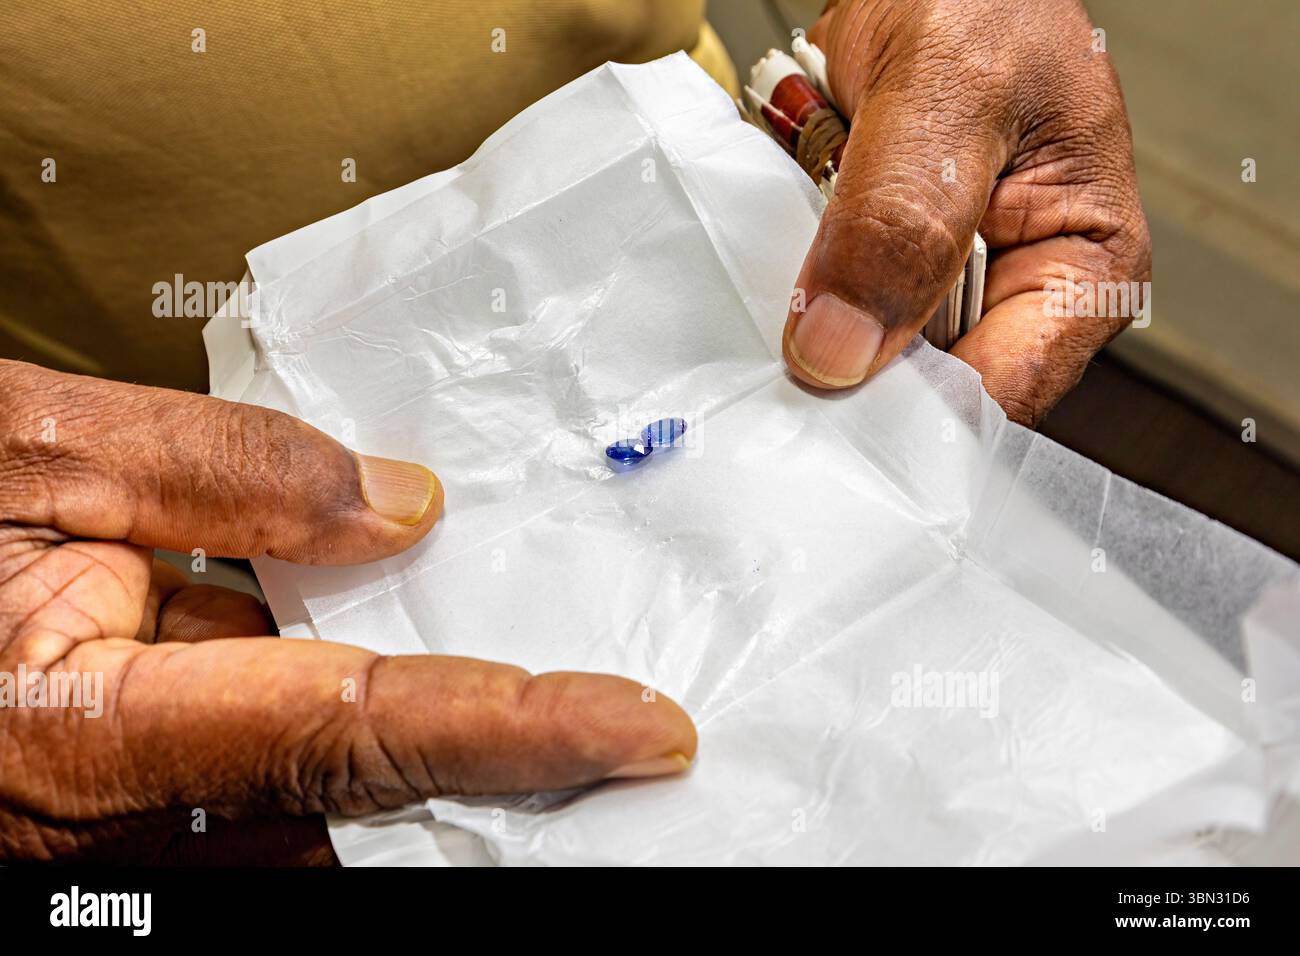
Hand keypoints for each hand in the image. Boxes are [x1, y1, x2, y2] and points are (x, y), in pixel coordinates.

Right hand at [0, 361, 694, 863]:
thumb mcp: (21, 452)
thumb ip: (218, 475)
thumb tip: (400, 507)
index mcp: (81, 729)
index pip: (352, 731)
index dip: (509, 734)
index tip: (639, 728)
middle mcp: (112, 816)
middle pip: (359, 797)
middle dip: (496, 774)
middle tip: (626, 736)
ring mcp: (122, 826)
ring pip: (321, 802)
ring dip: (437, 762)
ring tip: (559, 708)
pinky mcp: (132, 799)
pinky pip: (272, 778)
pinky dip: (354, 736)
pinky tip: (423, 672)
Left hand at [783, 0, 1150, 425]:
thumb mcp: (952, 90)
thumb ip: (902, 216)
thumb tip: (844, 349)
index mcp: (1080, 269)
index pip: (1002, 393)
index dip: (918, 415)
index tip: (834, 410)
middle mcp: (1009, 292)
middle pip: (925, 392)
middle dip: (853, 377)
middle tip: (787, 359)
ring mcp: (935, 283)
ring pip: (862, 356)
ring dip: (813, 332)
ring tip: (781, 301)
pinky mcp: (875, 266)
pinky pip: (823, 309)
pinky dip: (791, 292)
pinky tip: (773, 276)